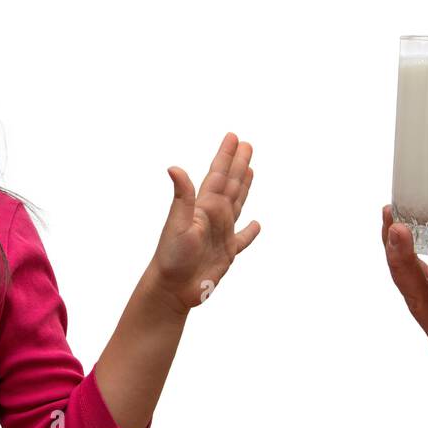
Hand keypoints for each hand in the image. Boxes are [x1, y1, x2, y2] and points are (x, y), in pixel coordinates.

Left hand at [147, 132, 259, 313]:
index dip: (225, 156)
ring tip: (250, 170)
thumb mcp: (177, 224)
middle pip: (230, 185)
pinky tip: (257, 224)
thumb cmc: (171, 258)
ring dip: (244, 187)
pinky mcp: (227, 254)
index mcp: (203, 207)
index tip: (233, 138)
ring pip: (237, 204)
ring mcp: (221, 234)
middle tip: (246, 144)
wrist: (171, 289)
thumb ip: (182, 196)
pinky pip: (243, 240)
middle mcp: (213, 217)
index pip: (218, 176)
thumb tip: (174, 168)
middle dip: (238, 164)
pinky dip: (251, 232)